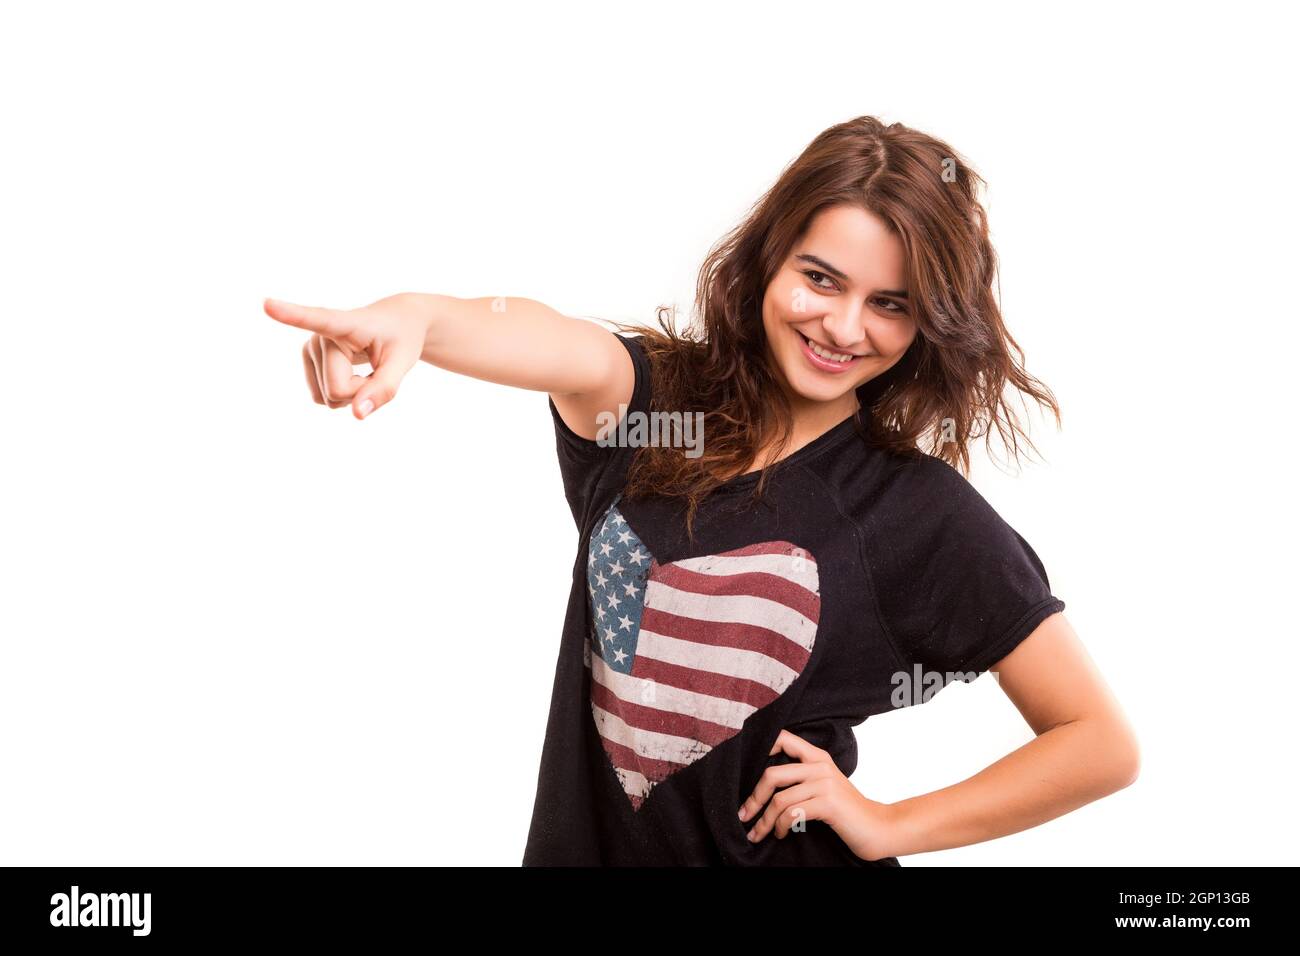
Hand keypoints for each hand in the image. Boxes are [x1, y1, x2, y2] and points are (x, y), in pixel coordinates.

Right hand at [264, 292, 430, 418]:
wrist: (396, 324)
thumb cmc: (401, 339)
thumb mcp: (402, 363)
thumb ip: (383, 389)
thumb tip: (357, 414)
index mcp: (345, 323)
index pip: (317, 319)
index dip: (291, 314)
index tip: (267, 304)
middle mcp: (320, 334)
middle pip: (337, 389)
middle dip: (361, 390)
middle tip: (377, 368)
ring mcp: (309, 347)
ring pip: (328, 397)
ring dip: (352, 393)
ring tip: (364, 367)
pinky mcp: (307, 359)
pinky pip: (322, 398)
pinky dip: (342, 395)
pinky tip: (352, 373)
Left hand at [737, 728, 898, 861]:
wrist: (876, 827)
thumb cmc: (845, 810)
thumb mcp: (824, 785)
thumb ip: (801, 777)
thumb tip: (764, 784)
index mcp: (817, 756)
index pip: (782, 738)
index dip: (760, 749)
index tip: (744, 772)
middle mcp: (819, 765)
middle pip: (772, 774)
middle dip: (753, 798)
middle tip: (743, 816)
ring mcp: (824, 783)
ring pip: (779, 800)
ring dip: (764, 821)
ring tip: (758, 833)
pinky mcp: (828, 803)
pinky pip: (792, 814)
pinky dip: (781, 827)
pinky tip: (781, 834)